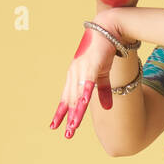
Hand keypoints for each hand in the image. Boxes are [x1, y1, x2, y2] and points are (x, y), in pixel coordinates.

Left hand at [48, 16, 126, 138]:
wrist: (108, 29)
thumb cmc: (104, 51)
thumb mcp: (103, 75)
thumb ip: (103, 92)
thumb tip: (107, 108)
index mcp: (75, 76)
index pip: (67, 98)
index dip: (61, 112)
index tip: (55, 125)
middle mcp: (75, 73)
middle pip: (71, 99)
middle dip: (68, 117)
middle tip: (66, 133)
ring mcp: (82, 69)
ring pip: (78, 94)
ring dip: (76, 111)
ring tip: (73, 126)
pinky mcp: (92, 64)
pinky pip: (88, 82)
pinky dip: (86, 93)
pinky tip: (84, 104)